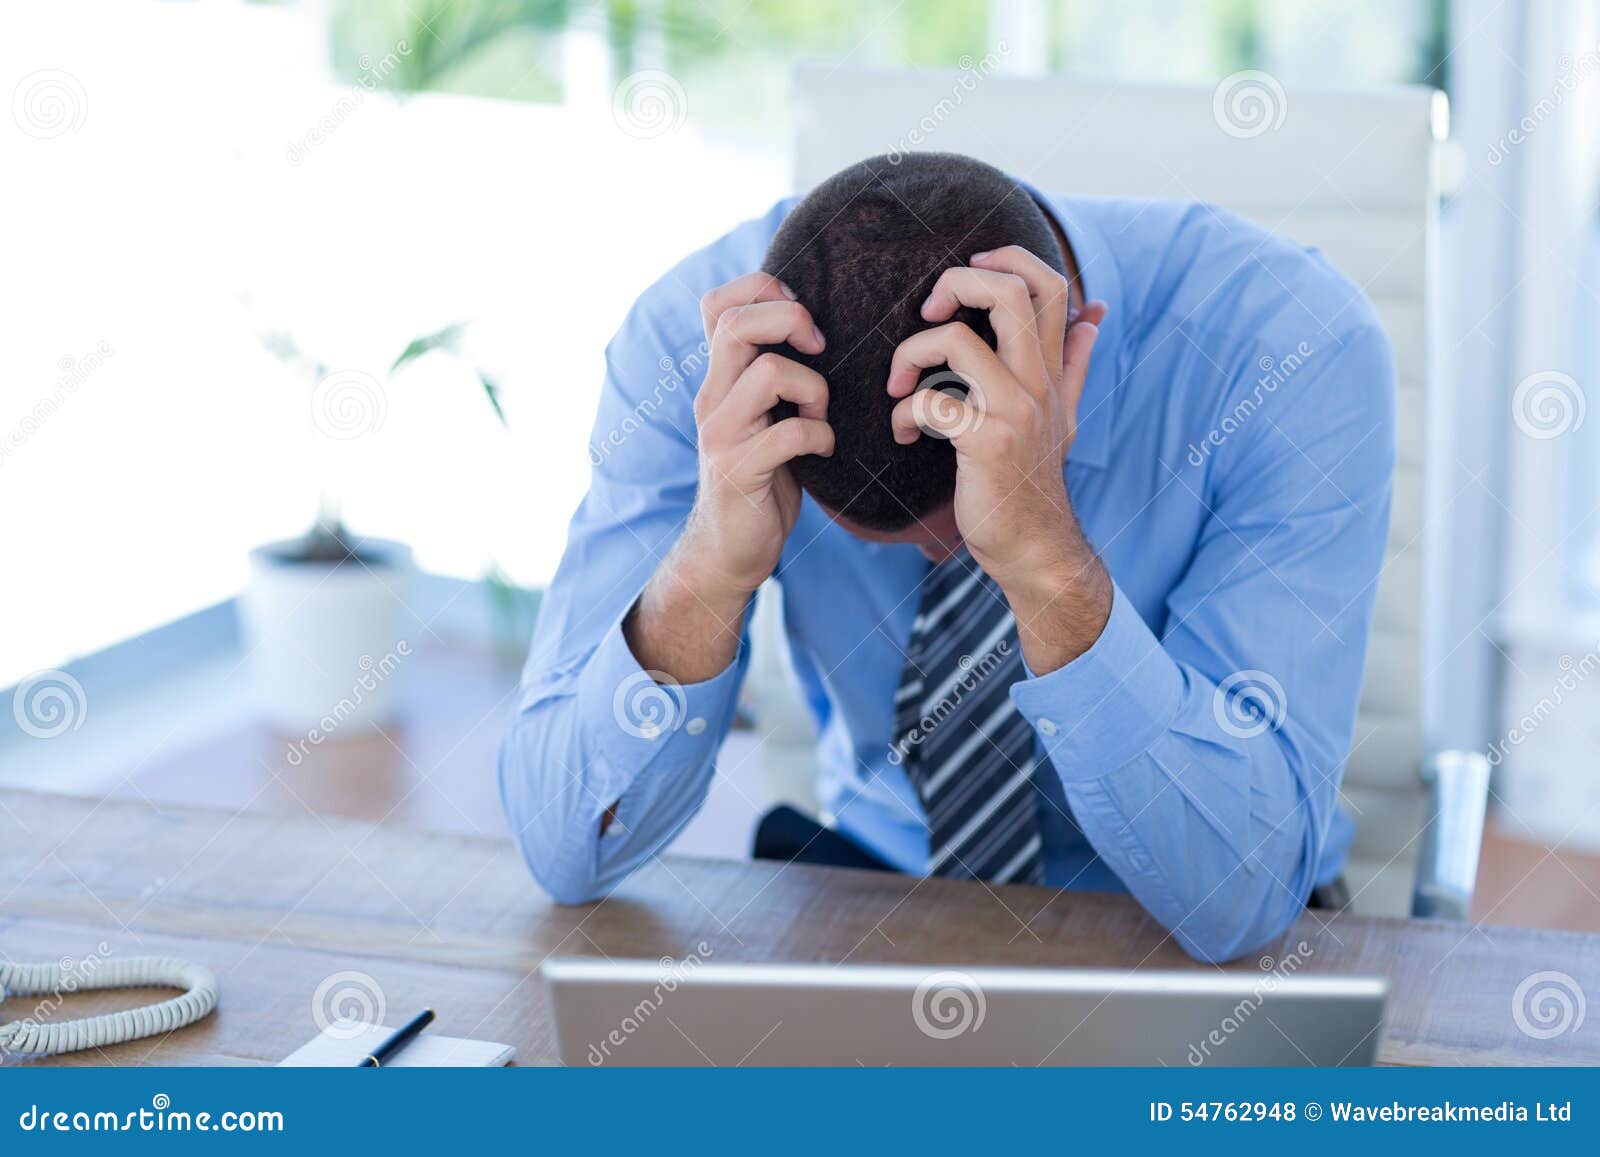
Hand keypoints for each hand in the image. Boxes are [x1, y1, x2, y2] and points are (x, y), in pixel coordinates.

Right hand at [625, 273, 831, 687]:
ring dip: (814, 388)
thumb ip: (769, 373)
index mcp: (718, 378)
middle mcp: (711, 398)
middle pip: (737, 324)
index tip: (802, 320)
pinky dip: (821, 436)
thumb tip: (812, 326)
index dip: (762, 289)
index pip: (718, 304)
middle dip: (791, 320)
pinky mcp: (739, 471)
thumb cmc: (761, 476)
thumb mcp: (761, 415)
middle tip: (819, 350)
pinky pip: (791, 433)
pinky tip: (824, 450)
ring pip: (769, 373)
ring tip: (819, 413)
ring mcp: (721, 434)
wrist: (729, 549)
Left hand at [887, 247, 1110, 670]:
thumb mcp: (1063, 418)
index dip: (1006, 259)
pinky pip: (931, 402)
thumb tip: (1094, 313)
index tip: (965, 276)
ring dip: (911, 354)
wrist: (1036, 549)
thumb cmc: (1033, 482)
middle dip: (954, 283)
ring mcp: (1013, 412)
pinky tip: (905, 434)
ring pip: (956, 341)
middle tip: (926, 311)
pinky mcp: (984, 444)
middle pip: (1007, 293)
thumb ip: (1073, 363)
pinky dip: (905, 413)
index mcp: (1050, 370)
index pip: (1048, 283)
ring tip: (899, 386)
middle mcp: (1037, 383)